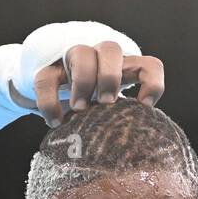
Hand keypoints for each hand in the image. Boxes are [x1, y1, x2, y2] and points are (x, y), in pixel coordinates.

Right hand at [2, 22, 164, 126]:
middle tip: (106, 103)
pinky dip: (50, 101)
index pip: (148, 64)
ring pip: (81, 53)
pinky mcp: (50, 71)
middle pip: (110, 49)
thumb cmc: (99, 112)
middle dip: (109, 76)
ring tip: (81, 109)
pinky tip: (56, 123)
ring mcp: (74, 61)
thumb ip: (126, 122)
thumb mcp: (116, 114)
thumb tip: (136, 150)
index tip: (145, 106)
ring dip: (83, 81)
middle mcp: (100, 59)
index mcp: (125, 70)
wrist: (61, 97)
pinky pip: (46, 78)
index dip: (151, 82)